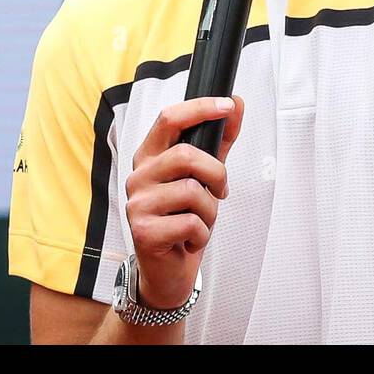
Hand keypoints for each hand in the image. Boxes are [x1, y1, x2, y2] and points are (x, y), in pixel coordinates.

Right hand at [124, 95, 244, 309]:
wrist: (168, 269)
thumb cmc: (183, 218)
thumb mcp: (203, 175)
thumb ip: (219, 141)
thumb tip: (236, 104)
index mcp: (150, 156)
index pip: (169, 119)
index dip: (200, 108)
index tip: (228, 105)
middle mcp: (138, 176)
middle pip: (186, 155)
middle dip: (216, 173)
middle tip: (219, 191)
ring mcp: (137, 204)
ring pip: (192, 191)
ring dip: (210, 211)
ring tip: (200, 222)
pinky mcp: (144, 231)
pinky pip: (190, 223)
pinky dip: (202, 234)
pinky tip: (190, 240)